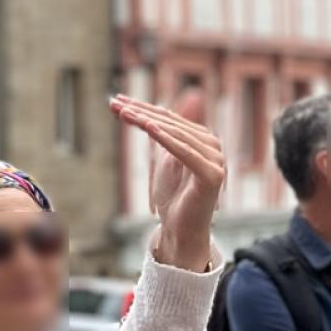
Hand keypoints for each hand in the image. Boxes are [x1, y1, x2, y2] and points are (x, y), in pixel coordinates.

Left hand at [110, 94, 223, 271]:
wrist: (181, 230)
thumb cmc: (172, 197)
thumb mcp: (163, 160)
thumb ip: (160, 135)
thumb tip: (149, 111)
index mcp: (202, 139)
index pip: (168, 118)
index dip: (142, 108)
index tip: (116, 101)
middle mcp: (212, 145)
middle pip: (171, 123)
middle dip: (141, 112)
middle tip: (115, 104)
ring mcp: (215, 160)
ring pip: (176, 135)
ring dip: (149, 122)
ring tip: (126, 113)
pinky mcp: (212, 175)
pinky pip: (186, 153)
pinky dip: (168, 140)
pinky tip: (149, 128)